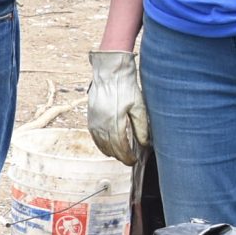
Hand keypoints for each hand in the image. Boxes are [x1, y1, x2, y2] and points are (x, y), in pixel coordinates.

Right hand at [87, 49, 148, 164]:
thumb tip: (145, 143)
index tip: (134, 161)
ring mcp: (94, 121)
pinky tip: (106, 145)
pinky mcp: (90, 116)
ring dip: (110, 152)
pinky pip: (94, 136)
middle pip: (110, 148)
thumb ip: (141, 127)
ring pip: (100, 144)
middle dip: (119, 156)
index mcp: (114, 123)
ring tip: (119, 155)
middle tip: (128, 161)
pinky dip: (100, 144)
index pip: (120, 148)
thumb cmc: (126, 87)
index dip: (127, 157)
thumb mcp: (139, 107)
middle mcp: (101, 124)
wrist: (109, 72)